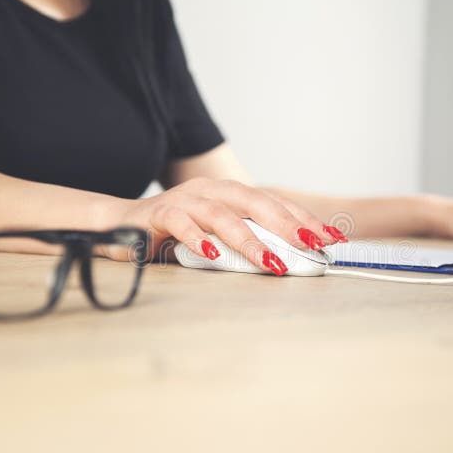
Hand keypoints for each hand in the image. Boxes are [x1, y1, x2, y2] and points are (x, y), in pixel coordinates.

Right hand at [106, 177, 348, 273]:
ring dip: (249, 241)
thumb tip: (288, 261)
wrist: (121, 225)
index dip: (304, 218)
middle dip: (288, 225)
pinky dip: (198, 239)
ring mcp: (185, 199)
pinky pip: (181, 224)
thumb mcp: (217, 237)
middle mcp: (211, 190)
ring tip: (271, 263)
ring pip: (223, 215)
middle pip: (256, 203)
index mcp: (230, 193)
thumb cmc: (176, 235)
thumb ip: (245, 243)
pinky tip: (213, 254)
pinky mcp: (159, 214)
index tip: (331, 237)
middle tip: (312, 246)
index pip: (274, 203)